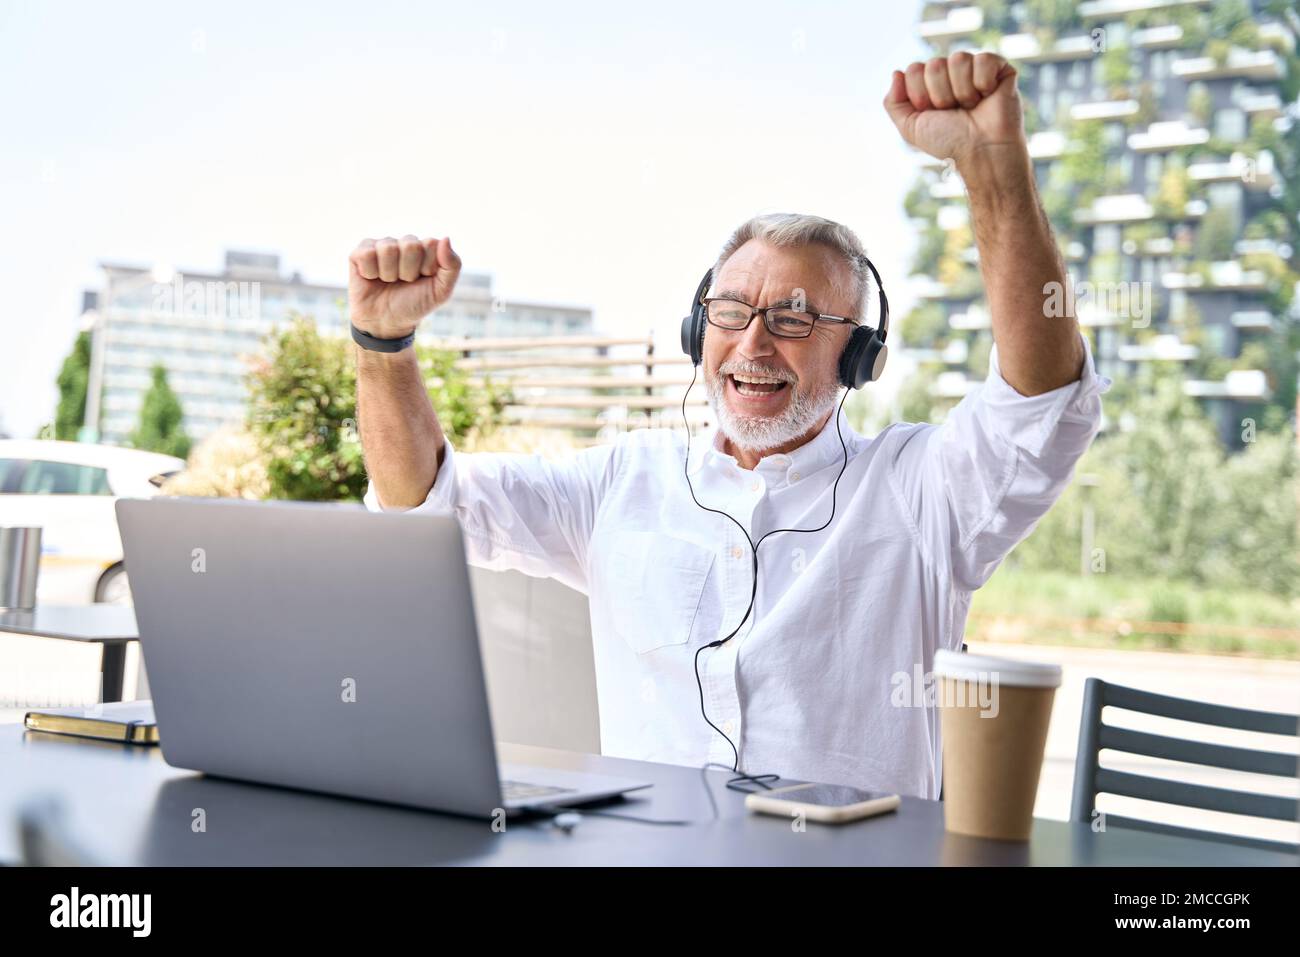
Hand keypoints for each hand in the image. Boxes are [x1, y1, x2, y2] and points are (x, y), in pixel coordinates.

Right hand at [348, 235, 461, 338]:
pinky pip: (367, 254)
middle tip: (404, 282)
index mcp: (426, 248)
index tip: (423, 280)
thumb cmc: (415, 304)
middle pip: (410, 246)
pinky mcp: (359, 253)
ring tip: (388, 282)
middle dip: (408, 272)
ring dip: (389, 274)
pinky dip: (371, 272)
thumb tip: (445, 238)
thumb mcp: (441, 291)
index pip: (431, 244)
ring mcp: (381, 245)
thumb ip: (452, 265)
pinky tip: (372, 278)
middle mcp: (404, 242)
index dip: (427, 268)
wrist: (387, 323)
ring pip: (388, 249)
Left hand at [883, 53, 1025, 169]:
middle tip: (954, 111)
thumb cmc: (948, 141)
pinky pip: (983, 59)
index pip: (914, 69)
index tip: (934, 113)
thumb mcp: (911, 127)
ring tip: (971, 106)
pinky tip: (987, 96)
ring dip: (962, 91)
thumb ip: (894, 102)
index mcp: (930, 83)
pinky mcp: (999, 67)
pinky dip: (983, 83)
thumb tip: (896, 72)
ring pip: (958, 59)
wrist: (980, 151)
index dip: (920, 95)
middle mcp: (951, 72)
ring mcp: (974, 68)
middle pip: (934, 64)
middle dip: (941, 95)